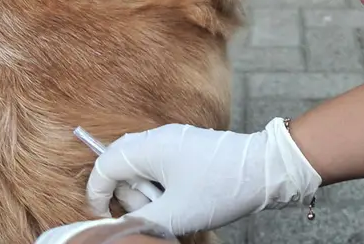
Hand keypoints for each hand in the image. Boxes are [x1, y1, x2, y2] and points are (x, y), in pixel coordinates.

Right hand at [86, 118, 321, 234]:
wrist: (266, 169)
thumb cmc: (221, 188)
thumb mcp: (173, 215)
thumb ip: (137, 220)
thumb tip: (117, 226)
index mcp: (148, 147)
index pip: (103, 166)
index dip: (97, 195)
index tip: (105, 217)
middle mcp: (158, 137)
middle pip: (121, 164)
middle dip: (128, 193)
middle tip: (150, 212)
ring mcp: (175, 140)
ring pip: (142, 166)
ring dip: (148, 191)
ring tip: (171, 208)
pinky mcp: (189, 147)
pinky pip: (161, 165)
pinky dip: (163, 185)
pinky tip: (181, 201)